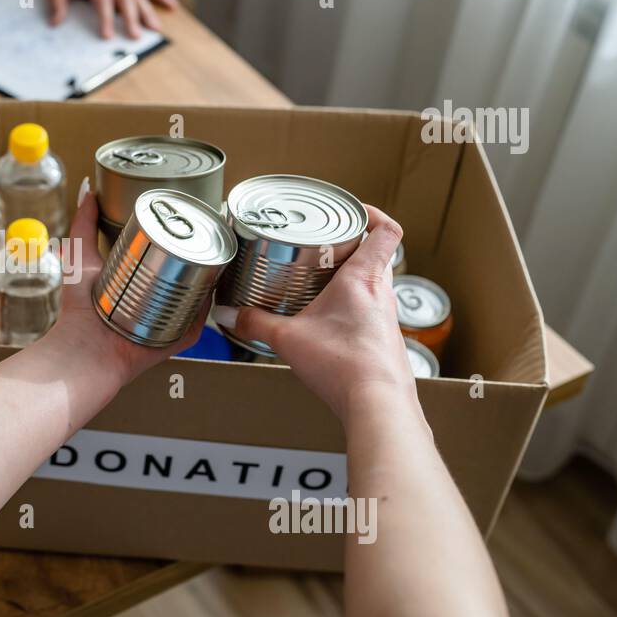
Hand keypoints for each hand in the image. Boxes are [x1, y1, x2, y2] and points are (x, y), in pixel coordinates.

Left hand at [44, 177, 207, 384]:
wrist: (87, 347)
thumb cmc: (79, 308)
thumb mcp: (80, 256)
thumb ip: (82, 223)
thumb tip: (87, 188)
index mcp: (140, 282)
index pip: (167, 254)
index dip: (178, 235)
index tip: (189, 214)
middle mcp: (159, 300)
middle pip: (190, 270)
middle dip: (201, 248)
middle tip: (209, 225)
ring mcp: (173, 318)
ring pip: (202, 291)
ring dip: (213, 271)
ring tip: (219, 245)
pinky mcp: (181, 336)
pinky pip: (203, 318)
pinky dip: (212, 301)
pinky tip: (219, 278)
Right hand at [211, 206, 414, 422]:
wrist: (377, 403)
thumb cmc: (344, 364)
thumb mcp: (288, 339)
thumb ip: (255, 323)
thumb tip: (229, 315)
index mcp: (364, 278)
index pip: (386, 230)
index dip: (373, 215)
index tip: (353, 212)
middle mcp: (383, 294)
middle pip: (378, 255)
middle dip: (354, 247)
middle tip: (325, 247)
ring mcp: (387, 319)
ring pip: (376, 285)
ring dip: (354, 280)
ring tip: (322, 283)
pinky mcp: (384, 342)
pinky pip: (372, 314)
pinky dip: (354, 310)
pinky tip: (330, 324)